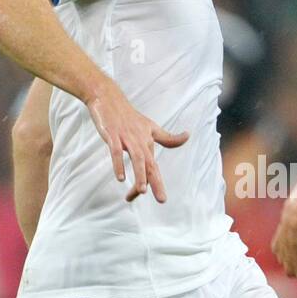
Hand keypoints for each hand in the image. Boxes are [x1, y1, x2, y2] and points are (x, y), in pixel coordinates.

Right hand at [87, 84, 188, 202]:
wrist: (108, 98)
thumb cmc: (129, 116)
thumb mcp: (151, 127)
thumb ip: (168, 137)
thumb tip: (188, 136)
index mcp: (148, 142)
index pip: (153, 167)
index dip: (157, 183)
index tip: (161, 199)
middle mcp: (139, 141)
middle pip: (149, 165)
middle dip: (156, 183)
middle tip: (162, 200)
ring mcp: (126, 138)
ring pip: (136, 158)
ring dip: (140, 174)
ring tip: (141, 191)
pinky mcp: (112, 134)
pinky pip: (116, 151)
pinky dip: (118, 164)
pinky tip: (120, 177)